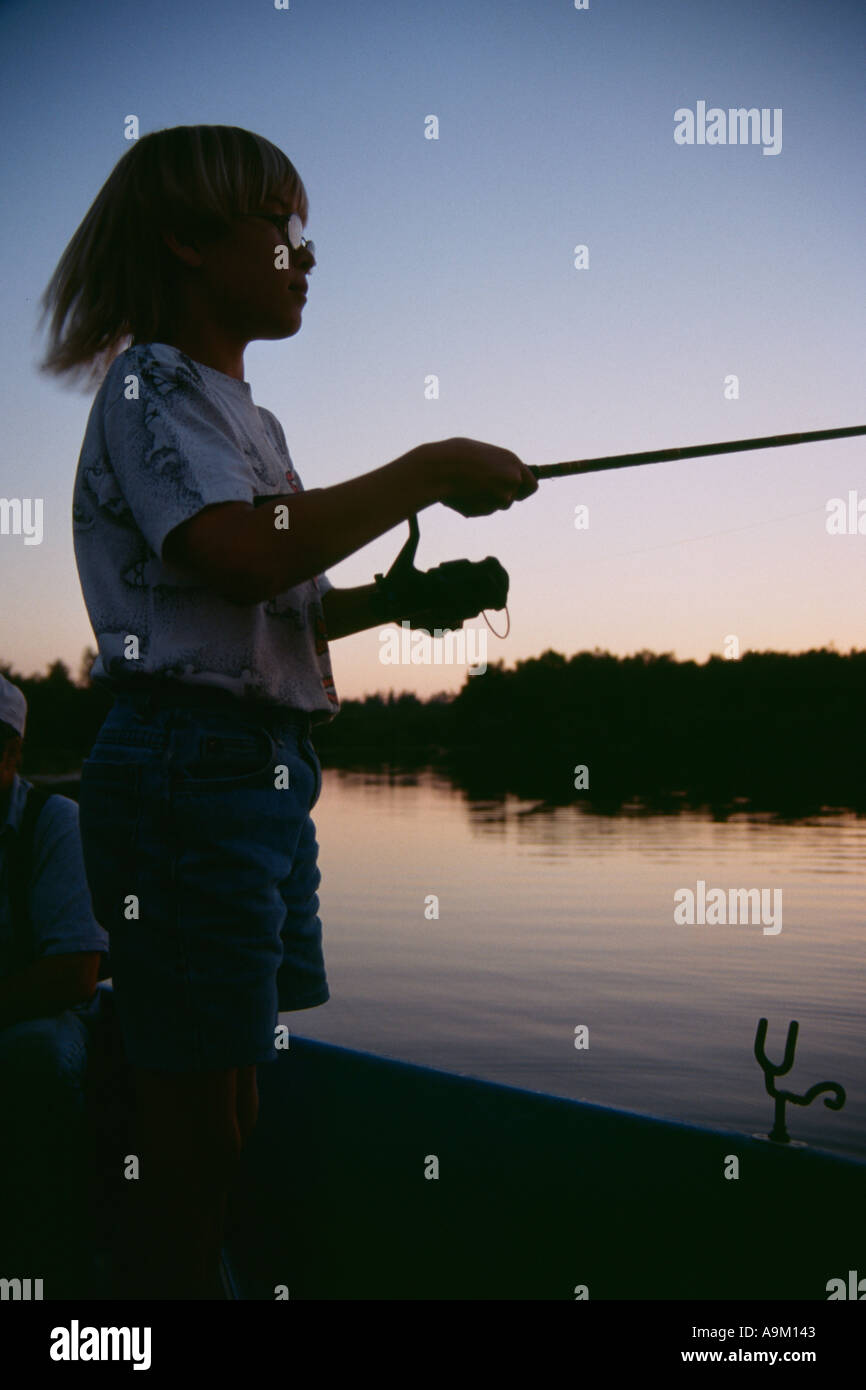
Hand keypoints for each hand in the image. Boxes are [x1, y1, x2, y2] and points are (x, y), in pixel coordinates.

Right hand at [422, 437, 537, 516]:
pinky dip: (476, 507)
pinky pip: (486, 510)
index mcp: (510, 459)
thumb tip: (489, 480)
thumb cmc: (450, 457)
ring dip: (485, 502)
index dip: (521, 490)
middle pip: (516, 497)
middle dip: (501, 499)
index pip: (530, 482)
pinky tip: (463, 495)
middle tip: (483, 494)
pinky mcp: (497, 502)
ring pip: (500, 505)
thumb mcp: (476, 456)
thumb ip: (490, 469)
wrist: (439, 466)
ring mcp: (508, 489)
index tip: (513, 494)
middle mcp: (514, 474)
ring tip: (466, 490)